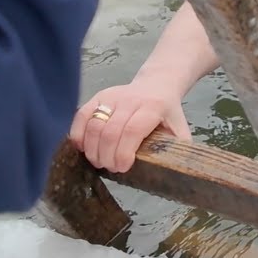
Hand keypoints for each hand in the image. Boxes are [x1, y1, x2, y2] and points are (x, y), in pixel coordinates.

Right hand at [69, 81, 190, 172]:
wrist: (158, 85)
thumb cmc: (167, 113)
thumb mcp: (180, 128)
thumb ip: (179, 148)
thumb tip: (177, 172)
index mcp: (153, 108)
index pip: (133, 130)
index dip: (124, 152)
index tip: (123, 168)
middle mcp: (130, 100)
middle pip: (111, 131)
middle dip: (107, 156)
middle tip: (111, 169)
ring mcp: (112, 96)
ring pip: (94, 125)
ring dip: (93, 149)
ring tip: (99, 162)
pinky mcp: (98, 96)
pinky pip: (82, 115)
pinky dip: (78, 134)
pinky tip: (83, 149)